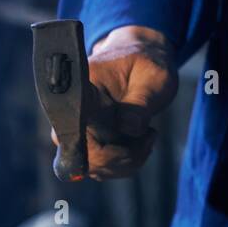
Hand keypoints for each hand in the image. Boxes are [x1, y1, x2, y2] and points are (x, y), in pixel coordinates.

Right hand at [49, 25, 178, 179]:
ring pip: (92, 166)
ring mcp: (77, 128)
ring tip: (148, 137)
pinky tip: (141, 145)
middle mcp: (72, 110)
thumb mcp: (154, 79)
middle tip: (148, 138)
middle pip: (81, 154)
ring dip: (125, 163)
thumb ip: (141, 102)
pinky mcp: (87, 140)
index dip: (88, 144)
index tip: (116, 150)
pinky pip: (100, 167)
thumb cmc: (148, 65)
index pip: (73, 121)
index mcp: (83, 86)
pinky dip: (124, 164)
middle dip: (119, 159)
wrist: (142, 59)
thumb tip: (128, 128)